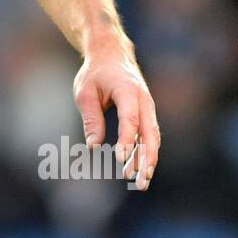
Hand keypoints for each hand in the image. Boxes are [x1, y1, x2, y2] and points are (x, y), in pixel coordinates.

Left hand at [73, 35, 159, 189]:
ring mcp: (148, 107)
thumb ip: (91, 119)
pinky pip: (149, 135)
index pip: (130, 119)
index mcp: (128, 91)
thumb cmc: (95, 73)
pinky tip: (141, 170)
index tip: (120, 159)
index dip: (127, 140)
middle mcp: (143, 100)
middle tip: (139, 182)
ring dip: (148, 160)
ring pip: (152, 137)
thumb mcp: (85, 92)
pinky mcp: (146, 114)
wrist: (111, 54)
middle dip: (146, 159)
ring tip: (142, 183)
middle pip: (149, 133)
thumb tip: (92, 147)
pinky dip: (146, 152)